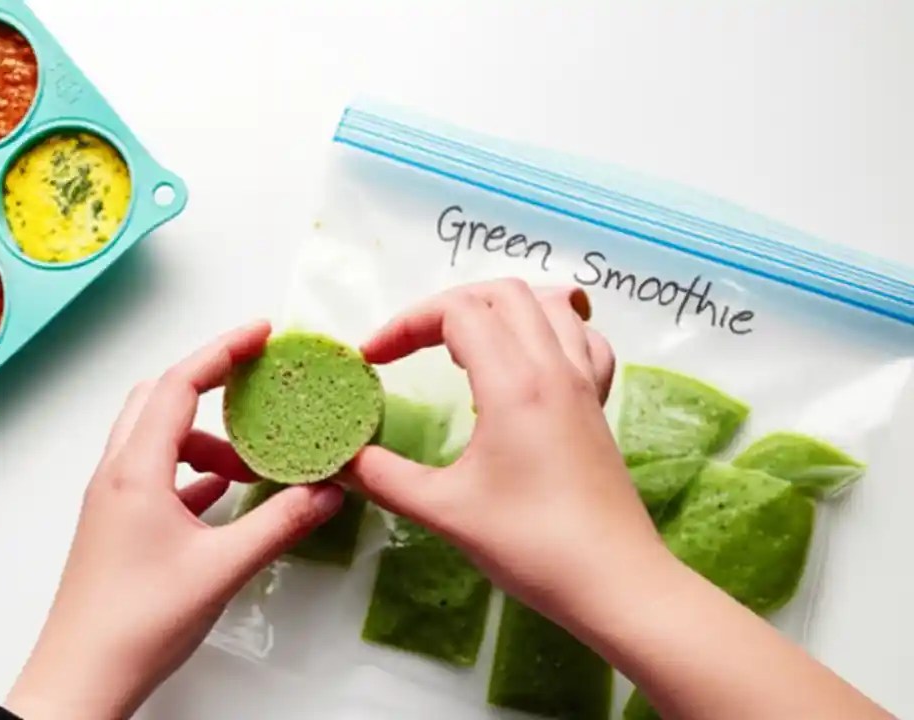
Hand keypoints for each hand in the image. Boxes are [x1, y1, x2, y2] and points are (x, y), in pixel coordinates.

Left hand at [5, 321, 343, 719]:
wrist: (81, 678)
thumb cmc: (134, 625)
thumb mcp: (222, 569)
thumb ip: (278, 524)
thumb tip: (324, 492)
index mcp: (135, 471)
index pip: (180, 385)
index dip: (222, 351)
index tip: (260, 334)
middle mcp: (116, 475)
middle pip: (160, 399)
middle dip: (211, 384)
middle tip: (257, 382)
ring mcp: (112, 501)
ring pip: (157, 439)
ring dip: (205, 438)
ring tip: (252, 464)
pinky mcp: (116, 526)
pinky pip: (155, 475)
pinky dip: (191, 470)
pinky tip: (223, 493)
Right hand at [349, 280, 665, 624]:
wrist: (616, 584)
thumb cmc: (532, 545)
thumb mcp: (444, 510)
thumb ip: (384, 477)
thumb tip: (341, 459)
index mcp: (514, 383)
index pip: (456, 311)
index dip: (406, 325)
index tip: (374, 360)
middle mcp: (554, 369)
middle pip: (501, 293)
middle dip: (444, 307)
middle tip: (409, 347)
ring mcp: (583, 384)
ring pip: (549, 304)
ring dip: (499, 308)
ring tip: (463, 343)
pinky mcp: (597, 406)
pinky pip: (583, 339)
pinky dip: (551, 331)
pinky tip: (528, 362)